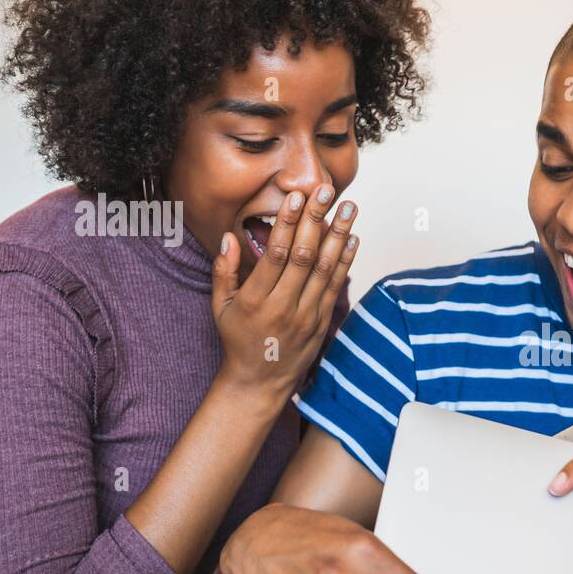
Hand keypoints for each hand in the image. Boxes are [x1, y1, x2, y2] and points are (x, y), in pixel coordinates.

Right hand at [212, 185, 358, 405]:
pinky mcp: (321, 323)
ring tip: (349, 208)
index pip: (275, 256)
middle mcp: (283, 308)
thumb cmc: (237, 339)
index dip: (287, 225)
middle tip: (326, 191)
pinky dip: (345, 262)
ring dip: (339, 236)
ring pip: (325, 270)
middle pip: (304, 257)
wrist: (259, 382)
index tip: (296, 198)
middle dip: (316, 221)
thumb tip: (229, 236)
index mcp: (255, 301)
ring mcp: (306, 316)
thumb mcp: (219, 307)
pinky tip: (353, 239)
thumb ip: (223, 271)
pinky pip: (335, 287)